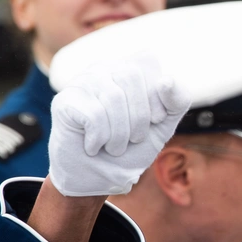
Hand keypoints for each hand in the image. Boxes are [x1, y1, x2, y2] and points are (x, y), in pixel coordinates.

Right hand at [49, 53, 190, 196]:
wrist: (101, 178)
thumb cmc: (132, 148)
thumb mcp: (164, 125)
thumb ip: (177, 100)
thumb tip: (166, 80)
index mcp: (131, 67)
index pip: (149, 63)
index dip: (157, 96)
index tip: (155, 120)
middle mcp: (105, 67)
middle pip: (131, 76)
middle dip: (139, 117)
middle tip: (133, 139)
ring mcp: (82, 82)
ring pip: (112, 97)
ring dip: (120, 133)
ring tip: (113, 146)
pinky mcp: (64, 101)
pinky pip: (93, 115)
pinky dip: (100, 139)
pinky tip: (93, 146)